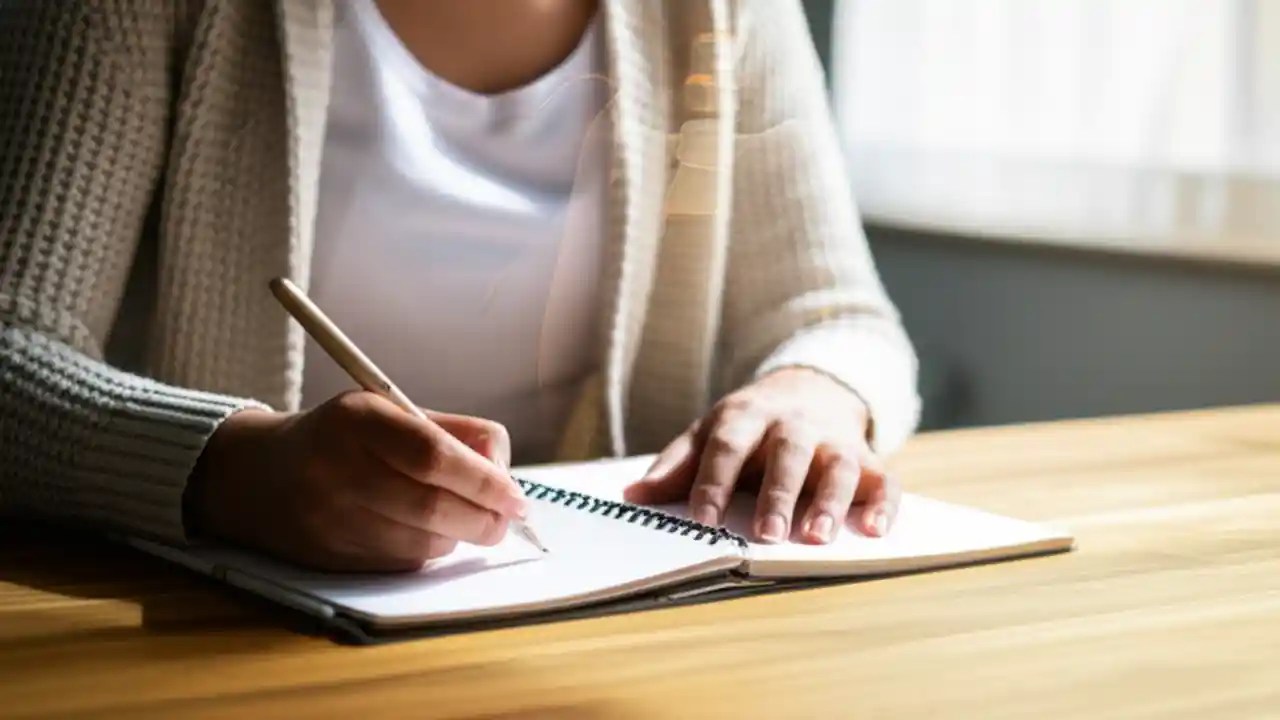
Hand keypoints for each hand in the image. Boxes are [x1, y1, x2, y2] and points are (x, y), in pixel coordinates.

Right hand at [186, 391, 526, 571]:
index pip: (434, 456)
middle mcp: (338, 469)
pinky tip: (424, 532)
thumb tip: (506, 475)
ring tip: (464, 518)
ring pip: (423, 542)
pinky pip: (402, 564)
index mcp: (358, 420)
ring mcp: (331, 519)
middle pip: (433, 506)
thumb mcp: (392, 411)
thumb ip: (455, 434)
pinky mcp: (331, 558)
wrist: (258, 476)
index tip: (515, 495)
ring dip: (459, 536)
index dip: (484, 480)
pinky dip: (429, 551)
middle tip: (507, 517)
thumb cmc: (344, 438)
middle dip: (485, 518)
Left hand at [624, 368, 900, 543]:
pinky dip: (883, 504)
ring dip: (830, 501)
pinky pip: (884, 479)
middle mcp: (793, 425)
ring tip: (817, 537)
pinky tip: (875, 530)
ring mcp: (834, 440)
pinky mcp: (868, 459)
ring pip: (838, 466)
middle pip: (787, 454)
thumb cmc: (749, 427)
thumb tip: (633, 497)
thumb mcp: (710, 433)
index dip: (714, 482)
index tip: (703, 519)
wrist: (810, 389)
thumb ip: (677, 466)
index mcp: (746, 416)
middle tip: (766, 537)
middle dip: (778, 495)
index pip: (727, 446)